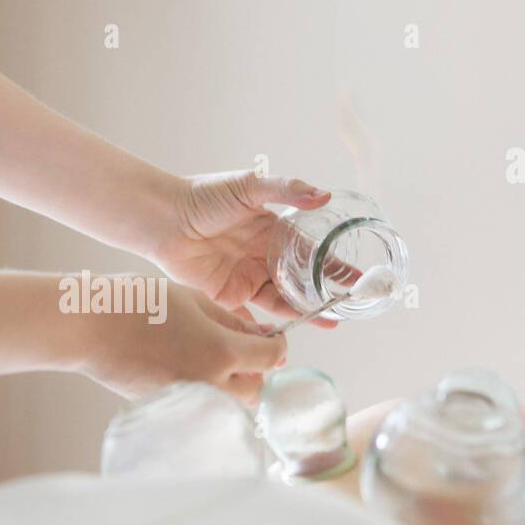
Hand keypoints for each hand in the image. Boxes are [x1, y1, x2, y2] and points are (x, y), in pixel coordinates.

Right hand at [76, 281, 286, 403]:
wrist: (90, 329)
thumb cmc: (140, 303)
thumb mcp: (194, 300)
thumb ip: (233, 321)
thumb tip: (262, 335)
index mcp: (222, 352)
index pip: (271, 358)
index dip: (277, 345)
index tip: (271, 338)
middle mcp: (210, 384)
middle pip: (255, 390)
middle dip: (255, 371)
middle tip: (243, 350)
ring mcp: (188, 399)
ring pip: (229, 402)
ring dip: (232, 385)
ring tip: (213, 360)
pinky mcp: (169, 407)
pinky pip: (201, 403)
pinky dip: (204, 389)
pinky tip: (185, 366)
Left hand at [149, 171, 338, 326]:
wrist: (165, 218)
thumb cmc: (204, 196)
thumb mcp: (249, 187)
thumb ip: (286, 190)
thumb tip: (324, 196)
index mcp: (274, 231)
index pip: (313, 251)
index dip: (335, 264)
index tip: (359, 277)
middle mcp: (264, 257)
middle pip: (302, 280)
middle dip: (326, 293)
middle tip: (352, 306)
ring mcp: (247, 278)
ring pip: (282, 300)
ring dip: (305, 311)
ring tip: (331, 322)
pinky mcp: (227, 296)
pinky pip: (252, 315)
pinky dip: (267, 328)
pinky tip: (286, 337)